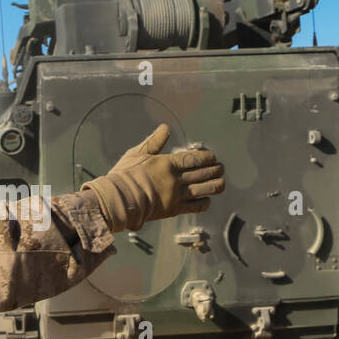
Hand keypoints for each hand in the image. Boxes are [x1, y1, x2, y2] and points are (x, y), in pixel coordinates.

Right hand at [82, 124, 223, 232]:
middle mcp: (174, 179)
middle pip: (202, 173)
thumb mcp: (136, 153)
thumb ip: (153, 141)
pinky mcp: (173, 210)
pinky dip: (204, 203)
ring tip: (221, 183)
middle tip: (221, 168)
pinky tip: (208, 200)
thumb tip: (165, 128)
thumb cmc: (124, 176)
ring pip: (203, 189)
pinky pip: (194, 207)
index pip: (193, 158)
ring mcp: (175, 195)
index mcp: (167, 163)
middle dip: (215, 170)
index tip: (213, 157)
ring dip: (215, 185)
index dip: (206, 157)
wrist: (117, 200)